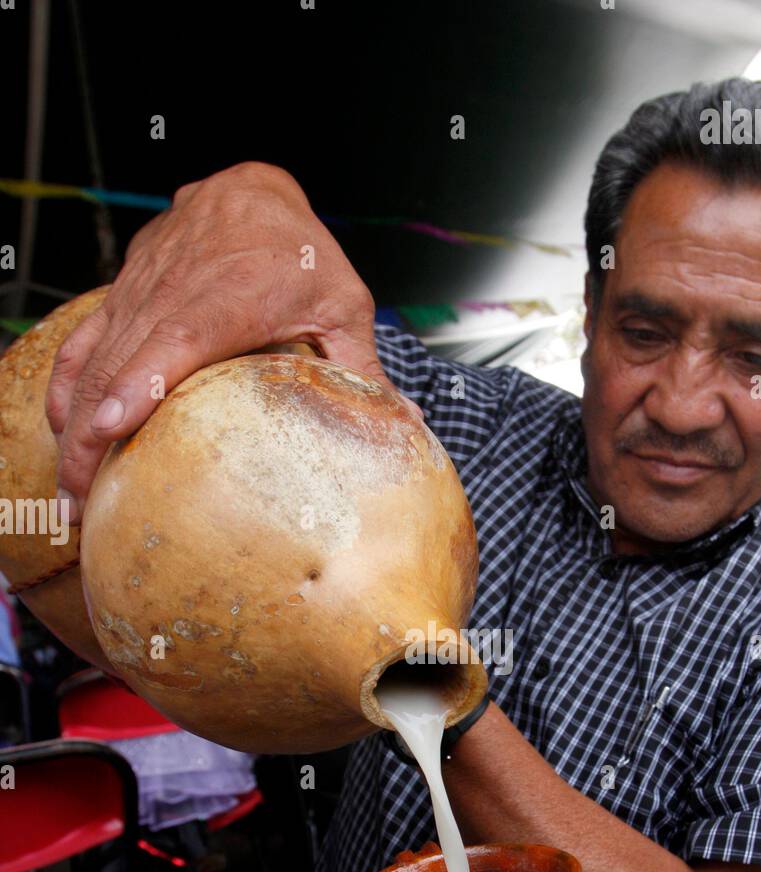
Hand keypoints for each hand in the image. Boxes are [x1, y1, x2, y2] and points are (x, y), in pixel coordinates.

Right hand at [46, 161, 417, 519]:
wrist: (253, 188)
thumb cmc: (303, 252)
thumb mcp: (343, 304)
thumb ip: (364, 367)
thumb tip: (406, 427)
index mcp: (233, 291)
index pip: (176, 339)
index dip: (139, 382)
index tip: (111, 427)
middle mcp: (176, 286)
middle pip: (120, 361)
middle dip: (90, 433)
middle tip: (80, 500)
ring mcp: (142, 285)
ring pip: (95, 354)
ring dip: (73, 422)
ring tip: (69, 487)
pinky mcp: (123, 287)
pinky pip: (85, 337)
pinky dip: (68, 382)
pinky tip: (59, 428)